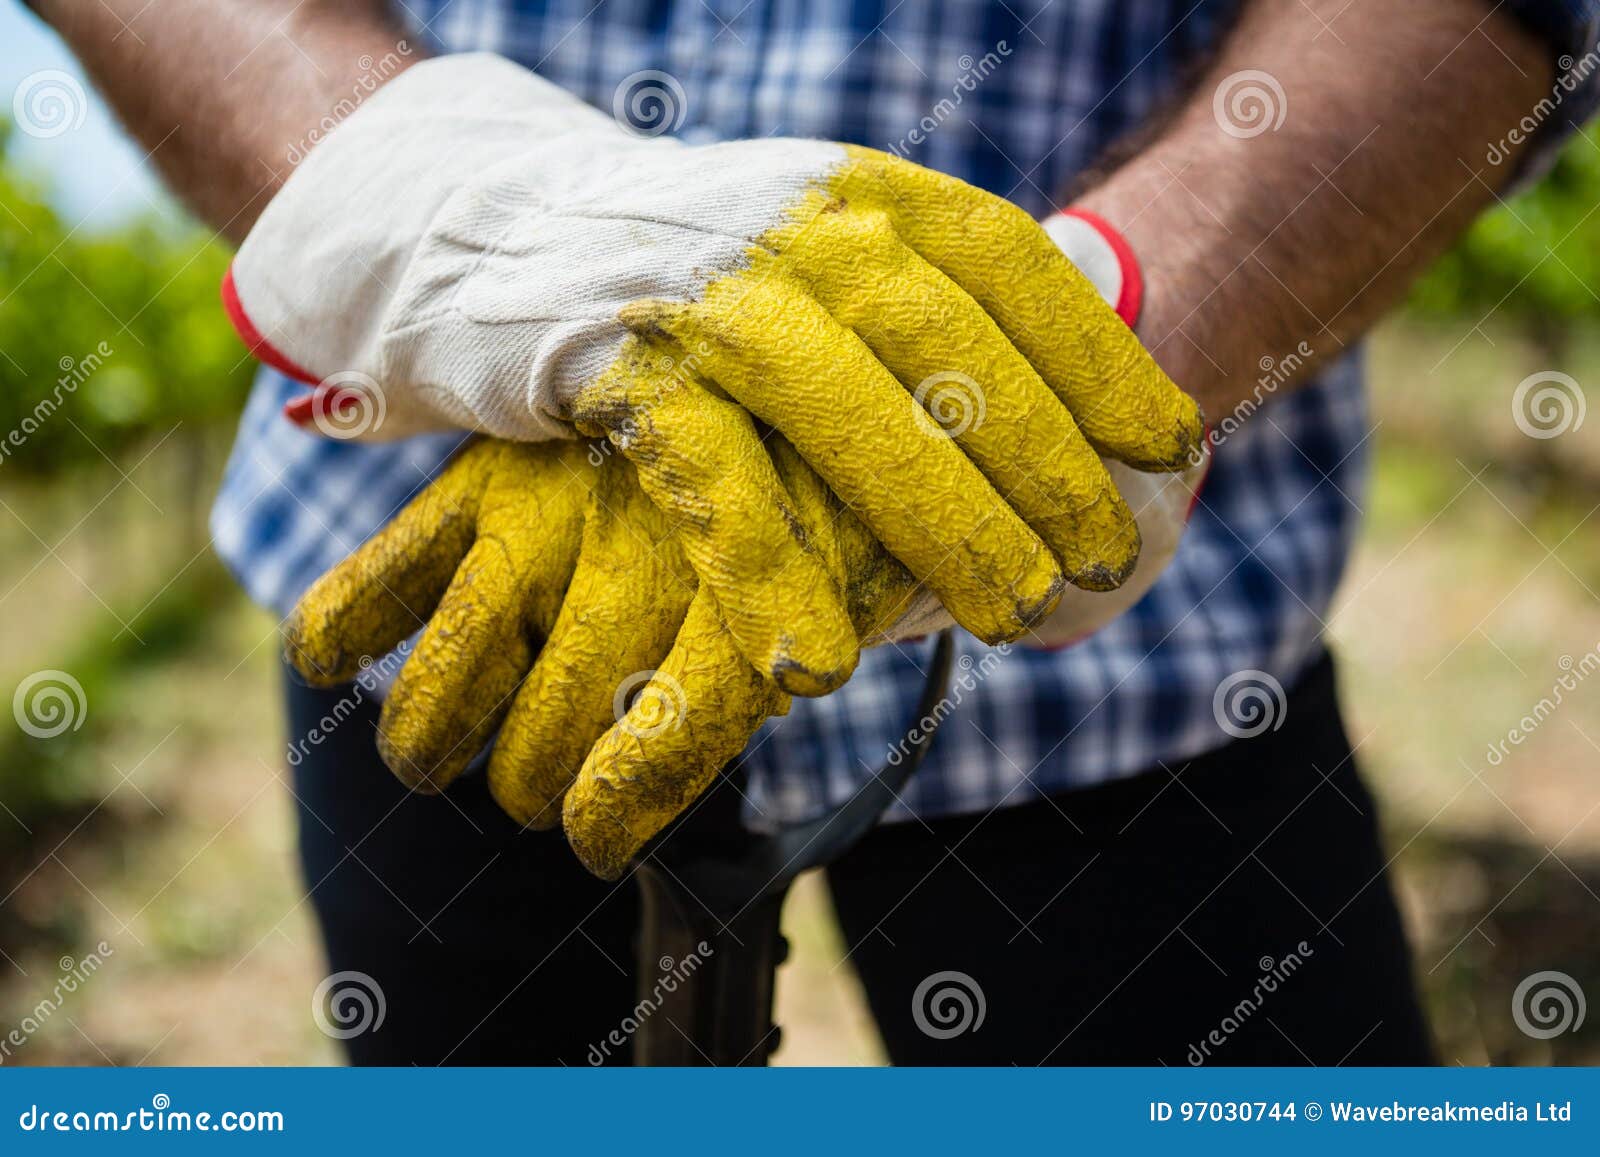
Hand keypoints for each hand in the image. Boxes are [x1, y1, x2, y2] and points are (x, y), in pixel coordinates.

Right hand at [231, 53, 1202, 701]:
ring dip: (941, 519)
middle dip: (1041, 461)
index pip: (1007, 264)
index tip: (1172, 449)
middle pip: (950, 346)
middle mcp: (795, 223)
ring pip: (849, 408)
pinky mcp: (612, 359)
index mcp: (858, 191)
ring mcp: (704, 285)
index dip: (1098, 360)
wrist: (484, 226)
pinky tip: (818, 656)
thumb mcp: (809, 253)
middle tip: (1106, 558)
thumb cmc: (682, 269)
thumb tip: (1048, 415)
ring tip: (1015, 614)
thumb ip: (909, 310)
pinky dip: (766, 567)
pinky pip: (711, 475)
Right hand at [283, 437, 918, 878]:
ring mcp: (543, 511)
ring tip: (440, 757)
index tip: (593, 838)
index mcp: (747, 577)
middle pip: (549, 737)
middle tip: (545, 779)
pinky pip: (377, 573)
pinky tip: (335, 661)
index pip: (675, 731)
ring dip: (431, 743)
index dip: (620, 809)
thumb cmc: (801, 479)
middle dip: (535, 787)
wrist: (727, 330)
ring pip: (451, 681)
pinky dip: (336, 628)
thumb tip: (750, 713)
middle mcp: (635, 547)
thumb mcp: (843, 553)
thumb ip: (787, 644)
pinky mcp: (479, 476)